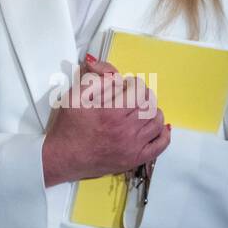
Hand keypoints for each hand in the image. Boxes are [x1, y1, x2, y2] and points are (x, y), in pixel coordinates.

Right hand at [42, 55, 169, 186]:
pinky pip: (160, 145)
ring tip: (141, 109)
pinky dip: (163, 134)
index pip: (138, 90)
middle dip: (143, 95)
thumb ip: (93, 78)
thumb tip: (106, 68)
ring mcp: (133, 147)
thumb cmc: (68, 126)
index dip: (134, 83)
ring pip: (156, 122)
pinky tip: (155, 127)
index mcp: (111, 112)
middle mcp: (125, 129)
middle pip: (149, 104)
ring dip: (152, 111)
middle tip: (134, 95)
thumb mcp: (74, 96)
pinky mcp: (135, 159)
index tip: (128, 84)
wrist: (64, 157)